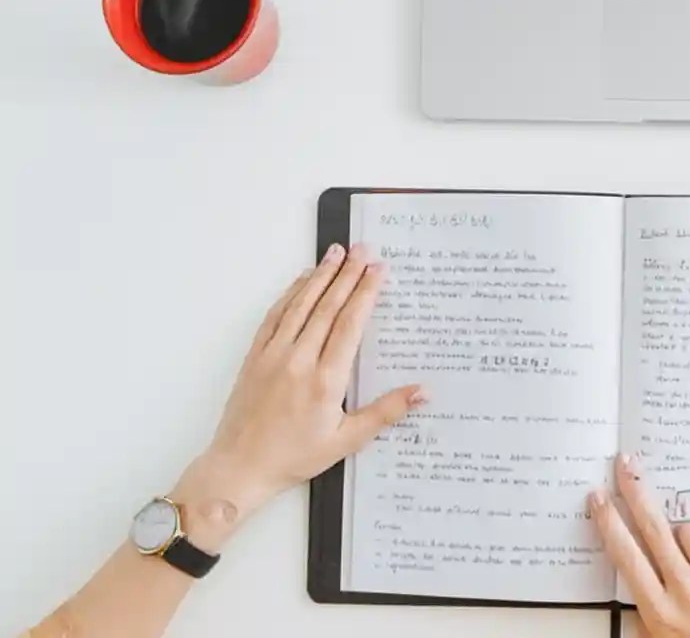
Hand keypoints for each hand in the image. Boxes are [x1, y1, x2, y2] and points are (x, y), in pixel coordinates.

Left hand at [172, 244, 424, 549]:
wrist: (240, 467)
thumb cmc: (293, 457)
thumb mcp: (347, 440)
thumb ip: (386, 412)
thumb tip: (422, 392)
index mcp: (325, 380)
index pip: (350, 324)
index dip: (365, 293)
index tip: (378, 270)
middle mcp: (298, 360)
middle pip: (327, 306)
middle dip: (347, 274)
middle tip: (363, 249)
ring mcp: (273, 355)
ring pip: (301, 305)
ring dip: (320, 276)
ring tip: (336, 253)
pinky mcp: (255, 356)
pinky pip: (275, 316)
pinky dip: (291, 294)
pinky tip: (303, 280)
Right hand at [590, 456, 689, 637]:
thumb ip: (649, 611)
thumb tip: (644, 577)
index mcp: (658, 610)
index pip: (626, 555)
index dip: (609, 523)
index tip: (599, 499)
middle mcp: (686, 591)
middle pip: (654, 528)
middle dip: (636, 492)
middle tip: (627, 465)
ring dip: (688, 536)